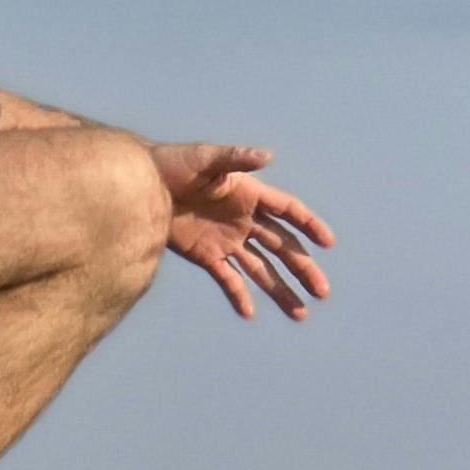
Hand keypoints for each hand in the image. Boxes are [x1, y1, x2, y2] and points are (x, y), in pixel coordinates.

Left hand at [150, 143, 335, 322]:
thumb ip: (235, 158)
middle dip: (303, 269)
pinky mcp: (206, 255)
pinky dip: (238, 295)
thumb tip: (266, 156)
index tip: (327, 243)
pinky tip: (250, 313)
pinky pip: (228, 279)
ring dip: (279, 290)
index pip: (288, 211)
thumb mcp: (205, 158)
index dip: (309, 225)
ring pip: (261, 269)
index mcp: (251, 195)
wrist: (141, 186)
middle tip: (322, 291)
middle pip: (282, 247)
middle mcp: (245, 220)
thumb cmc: (175, 163)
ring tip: (299, 314)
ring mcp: (227, 240)